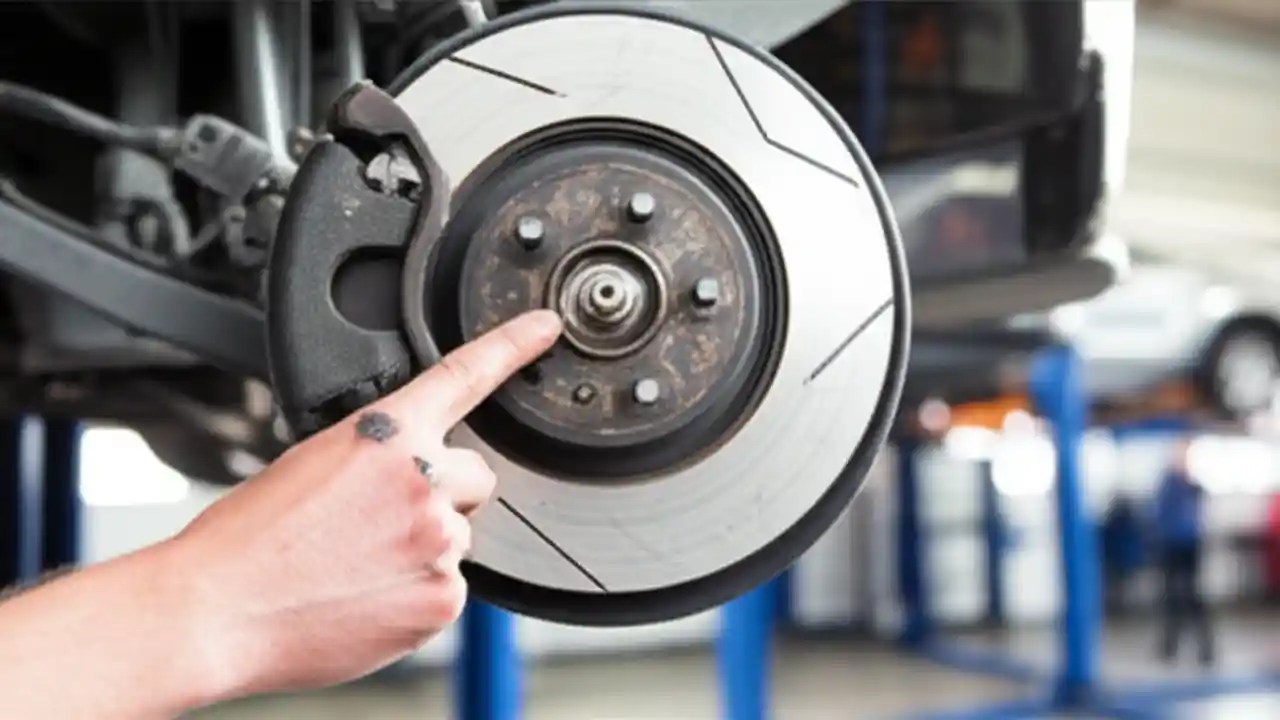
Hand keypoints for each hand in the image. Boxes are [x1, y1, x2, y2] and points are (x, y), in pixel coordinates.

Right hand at [172, 310, 561, 700]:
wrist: (218, 611)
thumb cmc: (249, 540)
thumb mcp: (311, 462)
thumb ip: (378, 458)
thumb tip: (404, 477)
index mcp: (385, 432)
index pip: (465, 373)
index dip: (513, 345)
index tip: (545, 328)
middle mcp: (422, 479)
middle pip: (474, 476)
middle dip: (442, 494)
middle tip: (381, 523)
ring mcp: (438, 540)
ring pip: (457, 537)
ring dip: (423, 549)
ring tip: (358, 566)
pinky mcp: (442, 598)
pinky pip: (447, 589)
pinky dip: (416, 596)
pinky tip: (369, 597)